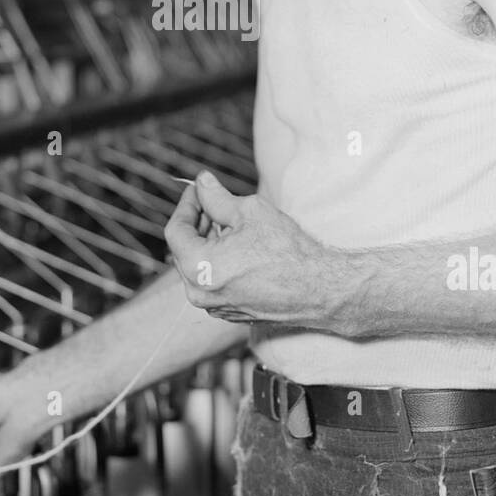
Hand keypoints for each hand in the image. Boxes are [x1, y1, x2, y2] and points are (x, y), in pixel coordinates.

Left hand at [164, 171, 342, 328]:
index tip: (199, 190)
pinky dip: (219, 262)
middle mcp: (200, 293)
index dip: (187, 204)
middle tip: (215, 202)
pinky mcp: (230, 312)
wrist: (319, 289)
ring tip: (233, 224)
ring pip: (199, 267)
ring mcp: (214, 307)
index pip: (175, 230)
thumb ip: (217, 197)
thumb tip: (202, 182)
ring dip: (209, 243)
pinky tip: (241, 248)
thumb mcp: (250, 212)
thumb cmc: (286, 251)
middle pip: (184, 250)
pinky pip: (214, 282)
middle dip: (198, 223)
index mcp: (198, 268)